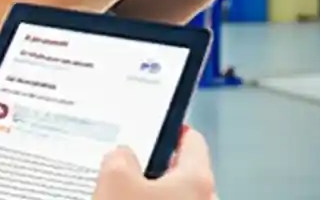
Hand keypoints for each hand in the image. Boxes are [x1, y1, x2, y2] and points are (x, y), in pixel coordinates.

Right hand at [92, 127, 216, 199]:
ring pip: (170, 196)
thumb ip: (120, 156)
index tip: (154, 127)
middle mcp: (204, 199)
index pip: (192, 139)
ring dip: (148, 193)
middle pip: (180, 172)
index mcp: (197, 178)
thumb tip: (123, 156)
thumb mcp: (115, 178)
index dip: (170, 130)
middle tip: (125, 166)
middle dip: (153, 168)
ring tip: (118, 193)